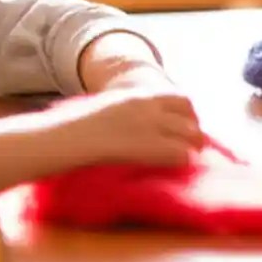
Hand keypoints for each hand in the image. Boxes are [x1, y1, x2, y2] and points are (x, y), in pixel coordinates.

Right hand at [47, 89, 204, 166]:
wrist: (67, 136)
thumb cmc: (77, 126)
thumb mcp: (108, 106)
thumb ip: (128, 110)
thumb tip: (140, 123)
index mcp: (138, 95)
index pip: (181, 99)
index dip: (187, 115)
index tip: (184, 127)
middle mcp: (149, 107)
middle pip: (191, 115)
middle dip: (194, 130)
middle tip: (191, 146)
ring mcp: (150, 125)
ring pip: (191, 134)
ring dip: (191, 147)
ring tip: (185, 159)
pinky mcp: (149, 146)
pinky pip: (181, 153)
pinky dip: (182, 160)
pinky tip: (173, 166)